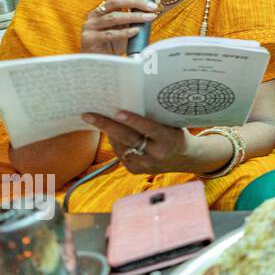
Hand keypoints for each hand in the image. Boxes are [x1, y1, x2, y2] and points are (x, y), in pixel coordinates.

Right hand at [80, 0, 159, 54]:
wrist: (100, 63)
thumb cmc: (114, 44)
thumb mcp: (127, 27)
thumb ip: (138, 15)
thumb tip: (156, 3)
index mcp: (103, 8)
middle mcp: (95, 14)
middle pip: (115, 2)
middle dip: (136, 2)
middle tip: (152, 6)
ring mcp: (91, 26)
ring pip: (114, 17)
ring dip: (134, 16)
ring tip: (149, 17)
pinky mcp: (90, 39)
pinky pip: (109, 34)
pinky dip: (124, 32)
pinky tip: (136, 31)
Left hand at [80, 110, 197, 175]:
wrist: (186, 158)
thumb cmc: (177, 133)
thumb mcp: (174, 124)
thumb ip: (156, 118)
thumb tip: (130, 103)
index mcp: (169, 140)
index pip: (148, 128)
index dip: (133, 120)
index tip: (117, 111)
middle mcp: (156, 155)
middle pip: (127, 138)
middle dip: (106, 125)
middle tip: (88, 115)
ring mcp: (145, 165)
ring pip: (120, 146)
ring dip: (109, 132)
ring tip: (97, 120)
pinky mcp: (136, 171)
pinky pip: (120, 154)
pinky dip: (116, 143)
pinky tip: (114, 134)